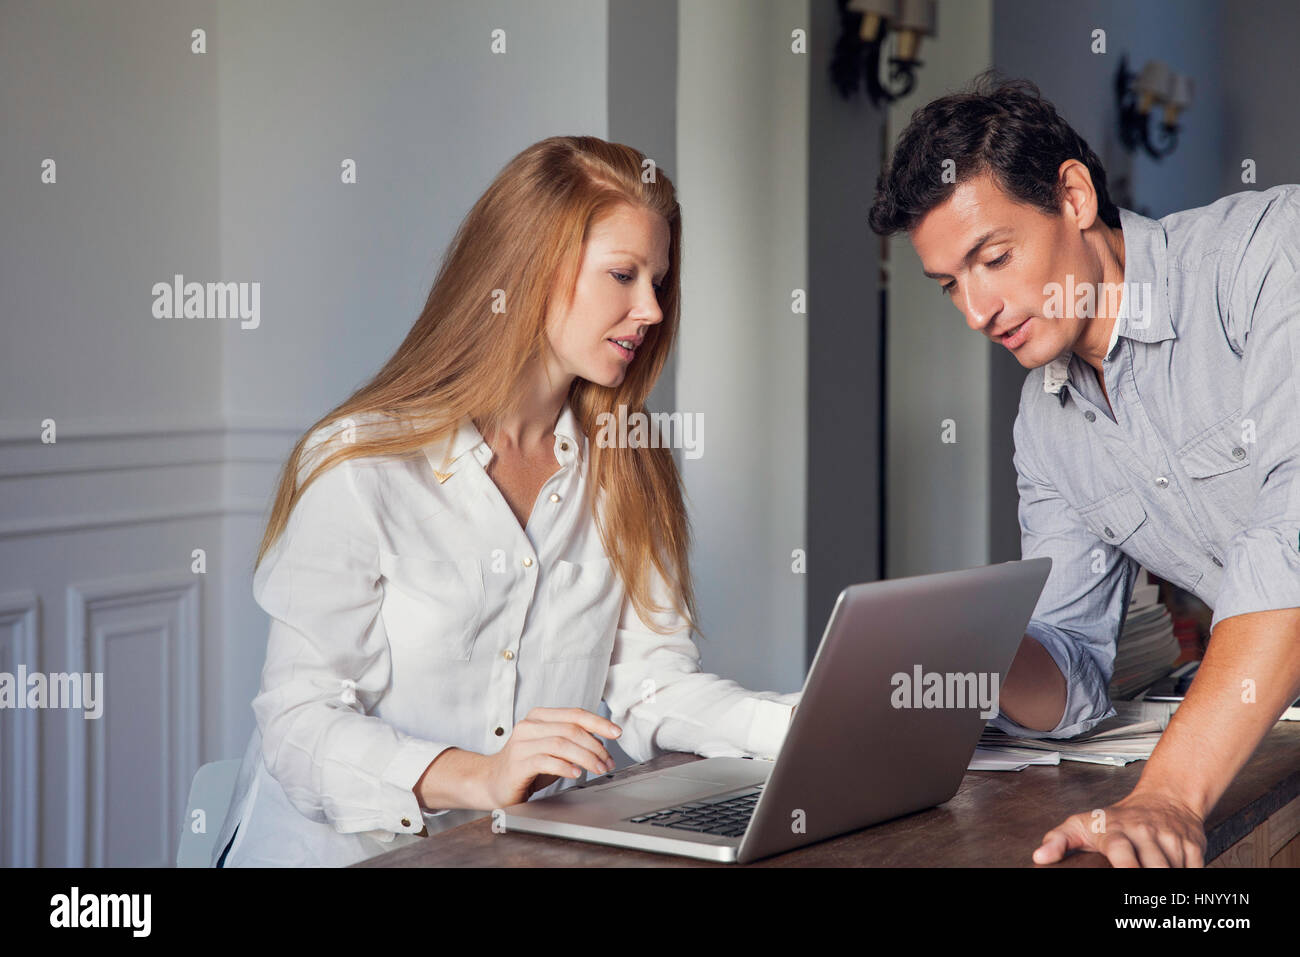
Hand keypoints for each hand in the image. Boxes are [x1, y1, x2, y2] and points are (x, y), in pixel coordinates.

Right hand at [478, 707, 621, 808]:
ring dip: (585, 757)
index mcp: (539, 717)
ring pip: (561, 743)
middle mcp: (529, 726)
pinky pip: (546, 761)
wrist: (490, 782)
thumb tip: (601, 743)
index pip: (575, 714)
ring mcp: (521, 744)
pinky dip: (565, 766)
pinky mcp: (517, 763)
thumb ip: (571, 741)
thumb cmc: (524, 766)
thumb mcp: (551, 749)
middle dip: (595, 746)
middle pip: (571, 729)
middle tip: (607, 762)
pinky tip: (576, 773)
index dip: (598, 722)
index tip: (616, 732)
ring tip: (597, 768)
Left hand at [1032, 787, 1206, 866]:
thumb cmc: (1119, 817)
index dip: (1126, 867)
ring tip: (1155, 878)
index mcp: (1115, 829)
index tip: (1128, 877)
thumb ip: (1059, 840)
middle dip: (1151, 878)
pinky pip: (1193, 869)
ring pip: (1174, 869)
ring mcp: (1169, 838)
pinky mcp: (1192, 845)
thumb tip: (1040, 857)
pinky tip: (1174, 871)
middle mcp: (1143, 831)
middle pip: (1154, 866)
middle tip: (1143, 896)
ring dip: (1167, 878)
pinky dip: (1186, 875)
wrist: (1165, 797)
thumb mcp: (1082, 823)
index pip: (1121, 850)